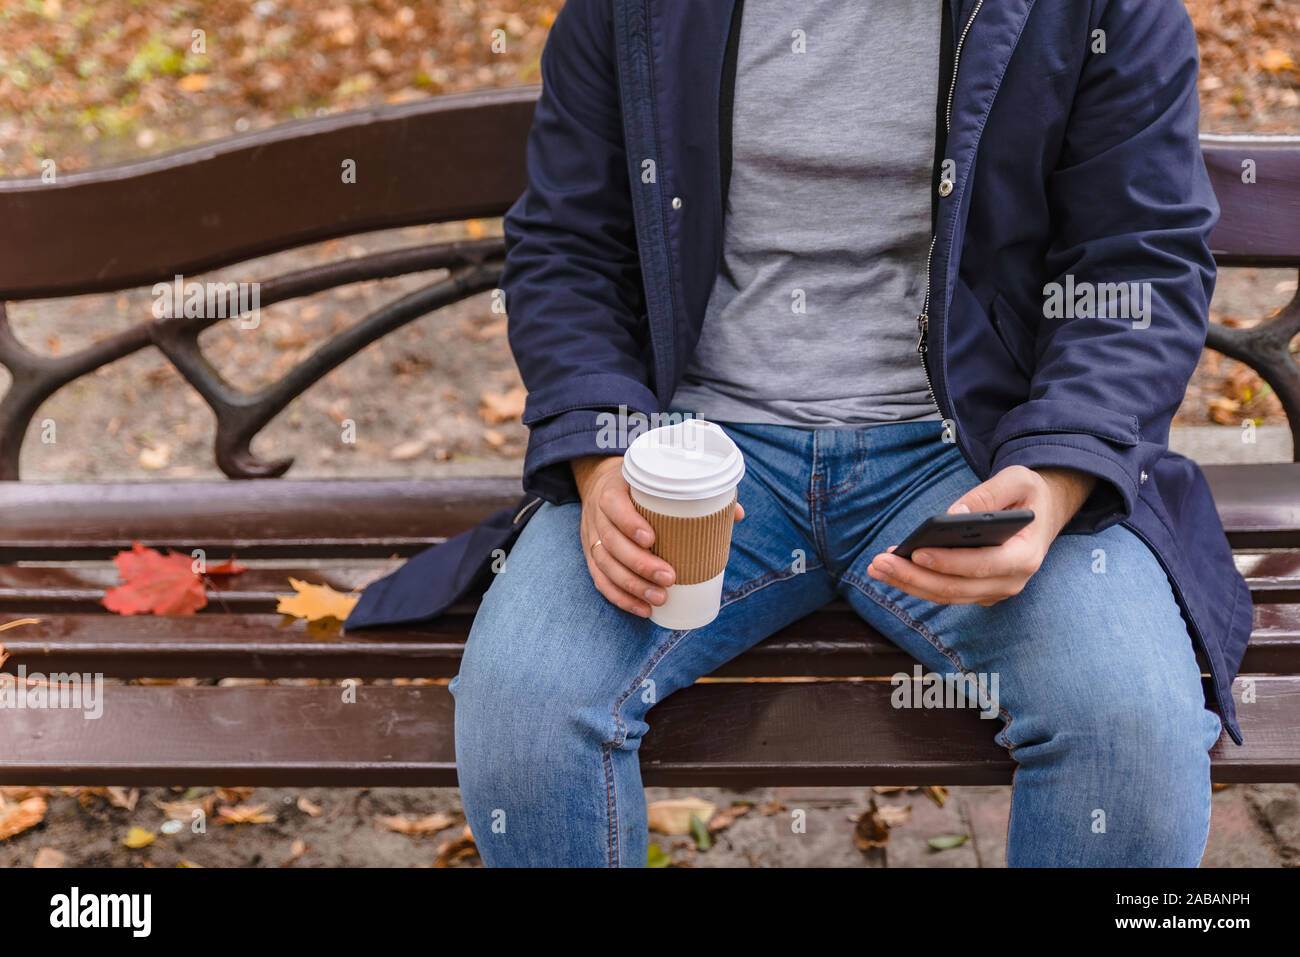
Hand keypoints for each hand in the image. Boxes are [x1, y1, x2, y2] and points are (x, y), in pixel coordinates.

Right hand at [571, 454, 744, 616]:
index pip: (614, 505)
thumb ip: (694, 494)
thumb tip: (735, 514)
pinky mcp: (591, 556)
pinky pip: (600, 581)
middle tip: (669, 578)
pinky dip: (621, 598)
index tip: (652, 539)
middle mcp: (598, 515)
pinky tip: (643, 609)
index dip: (629, 523)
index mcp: (613, 490)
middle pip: (611, 542)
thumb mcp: (657, 480)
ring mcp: (592, 537)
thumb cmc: (639, 486)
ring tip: (660, 598)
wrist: (601, 484)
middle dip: (640, 564)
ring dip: (632, 586)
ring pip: (605, 565)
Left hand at [866, 465, 1096, 605]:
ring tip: (877, 567)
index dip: (947, 562)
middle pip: (955, 588)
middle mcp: (1010, 581)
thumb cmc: (1027, 495)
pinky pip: (944, 593)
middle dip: (914, 577)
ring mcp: (993, 591)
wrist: (1041, 513)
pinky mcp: (978, 592)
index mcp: (1024, 556)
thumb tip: (954, 513)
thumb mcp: (1018, 480)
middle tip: (879, 563)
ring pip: (945, 596)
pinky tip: (892, 569)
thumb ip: (990, 493)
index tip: (916, 551)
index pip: (981, 565)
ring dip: (908, 583)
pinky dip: (917, 583)